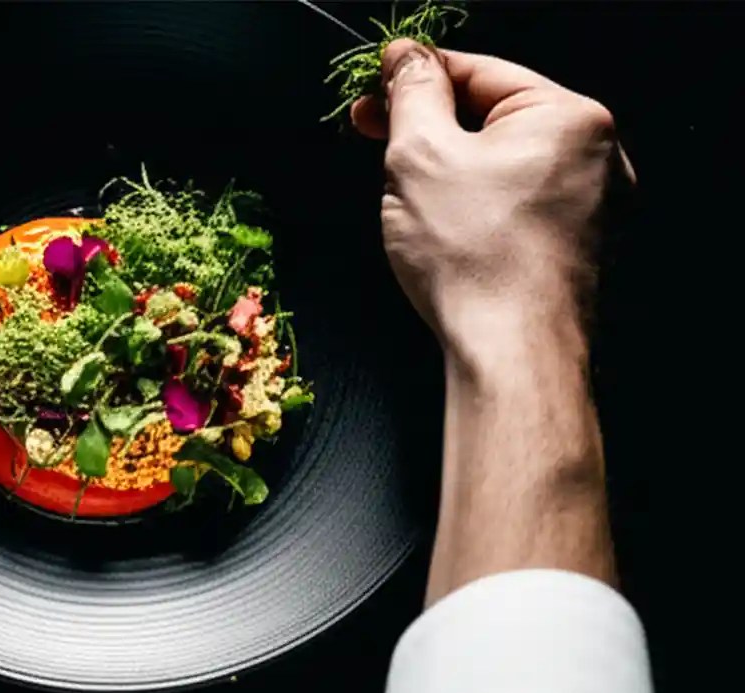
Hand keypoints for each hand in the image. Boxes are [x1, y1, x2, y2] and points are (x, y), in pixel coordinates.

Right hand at [350, 40, 634, 365]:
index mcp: (569, 117)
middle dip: (428, 128)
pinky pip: (512, 205)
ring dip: (446, 170)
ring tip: (405, 197)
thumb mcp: (419, 155)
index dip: (416, 76)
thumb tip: (407, 59)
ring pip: (499, 164)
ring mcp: (589, 206)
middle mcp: (595, 156)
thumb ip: (412, 93)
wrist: (510, 355)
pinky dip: (472, 208)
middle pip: (491, 117)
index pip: (478, 71)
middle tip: (376, 136)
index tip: (374, 86)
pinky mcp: (572, 247)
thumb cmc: (475, 260)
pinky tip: (439, 232)